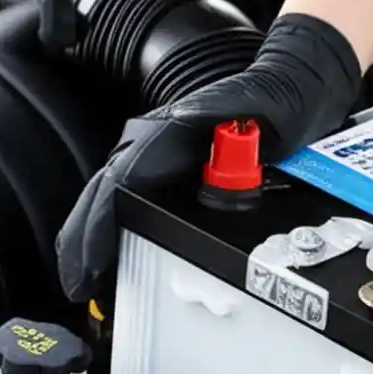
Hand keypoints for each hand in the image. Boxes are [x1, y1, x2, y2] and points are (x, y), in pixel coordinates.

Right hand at [55, 13, 361, 302]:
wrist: (295, 86)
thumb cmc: (277, 99)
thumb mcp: (254, 108)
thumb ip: (227, 119)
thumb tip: (194, 128)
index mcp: (167, 132)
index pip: (118, 183)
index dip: (98, 226)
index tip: (89, 263)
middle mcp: (153, 143)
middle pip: (103, 195)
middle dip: (83, 242)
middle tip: (77, 286)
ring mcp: (158, 156)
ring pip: (109, 200)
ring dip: (92, 239)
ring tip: (84, 281)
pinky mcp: (170, 170)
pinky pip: (131, 203)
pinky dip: (113, 231)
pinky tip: (109, 258)